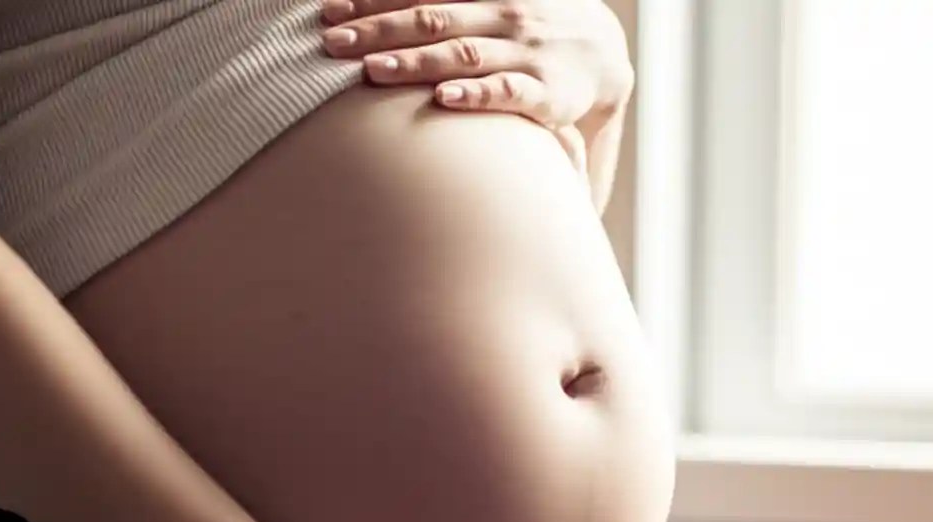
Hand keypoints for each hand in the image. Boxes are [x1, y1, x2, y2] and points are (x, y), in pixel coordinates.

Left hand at [319, 0, 633, 129]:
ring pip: (463, 53)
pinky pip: (506, 92)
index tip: (327, 9)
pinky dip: (474, 94)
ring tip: (373, 70)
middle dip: (378, 28)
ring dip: (416, 62)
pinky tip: (442, 99)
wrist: (605, 53)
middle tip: (332, 42)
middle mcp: (501, 13)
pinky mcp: (545, 91)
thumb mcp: (490, 0)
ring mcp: (524, 51)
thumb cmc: (528, 25)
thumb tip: (388, 5)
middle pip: (432, 17)